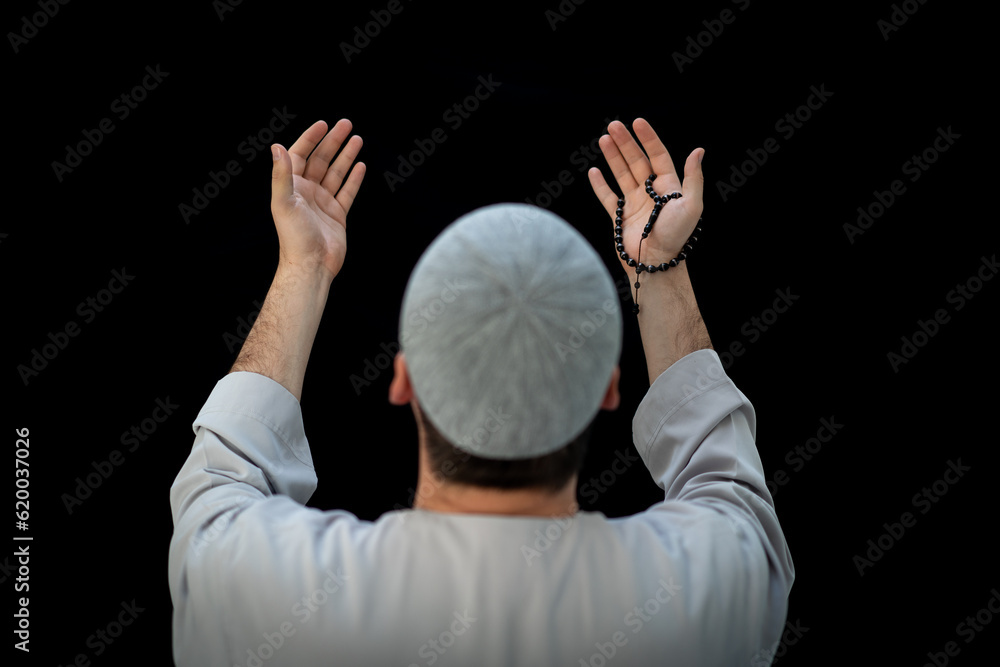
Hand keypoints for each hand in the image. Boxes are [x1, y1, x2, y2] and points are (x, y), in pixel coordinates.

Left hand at [270, 119, 365, 280]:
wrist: (311, 265)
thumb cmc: (294, 237)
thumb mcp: (283, 202)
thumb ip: (281, 175)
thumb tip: (277, 147)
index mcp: (292, 187)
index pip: (300, 154)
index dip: (311, 138)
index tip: (323, 124)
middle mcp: (307, 192)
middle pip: (321, 160)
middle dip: (333, 142)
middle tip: (346, 124)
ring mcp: (323, 203)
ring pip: (336, 173)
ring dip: (346, 156)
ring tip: (357, 139)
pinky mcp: (337, 214)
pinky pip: (347, 192)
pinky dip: (353, 178)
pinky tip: (360, 165)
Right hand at [587, 119, 703, 274]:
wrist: (655, 262)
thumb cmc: (675, 235)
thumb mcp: (691, 205)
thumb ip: (694, 177)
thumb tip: (699, 150)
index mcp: (668, 187)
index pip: (657, 155)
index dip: (648, 138)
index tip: (637, 122)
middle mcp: (651, 192)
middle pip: (637, 161)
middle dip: (625, 143)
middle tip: (613, 126)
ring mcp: (635, 204)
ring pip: (622, 174)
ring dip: (613, 157)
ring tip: (603, 139)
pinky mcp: (620, 217)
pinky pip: (608, 197)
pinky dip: (600, 185)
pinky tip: (594, 171)